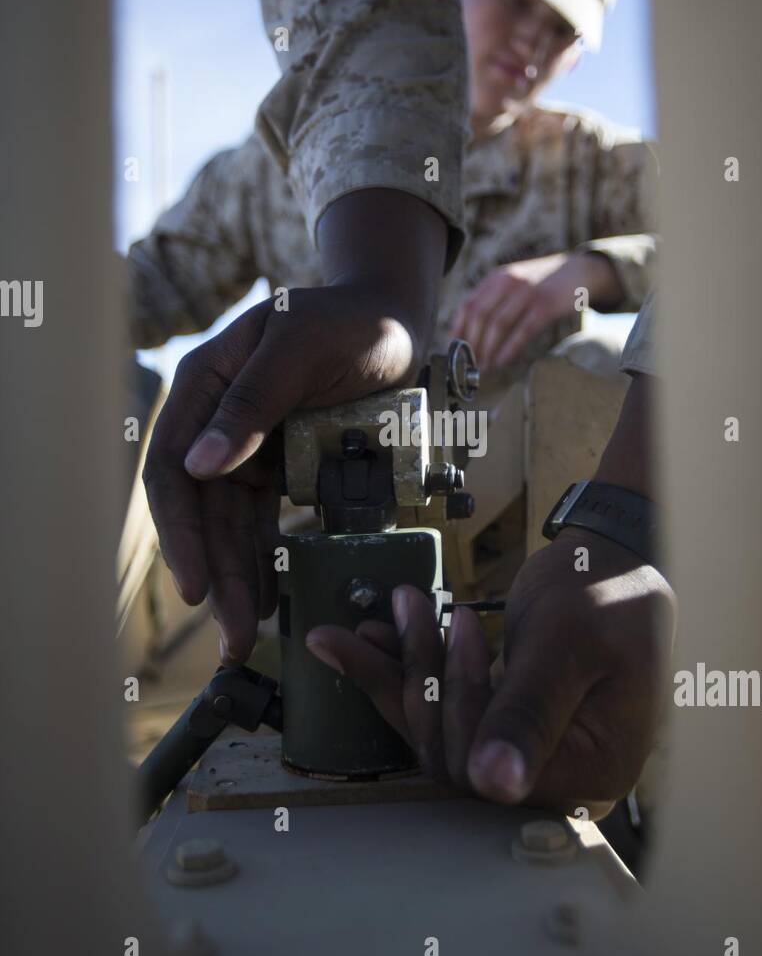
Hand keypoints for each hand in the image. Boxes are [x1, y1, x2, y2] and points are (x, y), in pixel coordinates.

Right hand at [143, 285, 417, 664]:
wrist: (397, 322)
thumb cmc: (353, 322)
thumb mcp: (304, 350)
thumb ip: (254, 403)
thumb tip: (202, 465)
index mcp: (205, 384)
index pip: (172, 468)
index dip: (179, 532)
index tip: (196, 585)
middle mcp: (215, 419)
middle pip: (200, 510)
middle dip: (213, 574)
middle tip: (230, 633)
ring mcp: (245, 446)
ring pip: (229, 526)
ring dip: (235, 579)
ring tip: (244, 634)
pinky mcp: (276, 466)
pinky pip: (261, 522)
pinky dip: (263, 561)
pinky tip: (267, 598)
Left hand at [305, 529, 674, 814]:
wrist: (623, 557)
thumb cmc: (610, 592)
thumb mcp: (567, 644)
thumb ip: (527, 712)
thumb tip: (494, 785)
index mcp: (590, 768)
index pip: (489, 771)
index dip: (456, 704)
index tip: (454, 628)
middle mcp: (560, 776)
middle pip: (455, 753)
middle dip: (421, 678)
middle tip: (406, 606)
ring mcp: (532, 754)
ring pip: (442, 733)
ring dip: (404, 673)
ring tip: (380, 618)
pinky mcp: (508, 727)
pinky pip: (450, 712)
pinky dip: (413, 673)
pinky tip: (380, 639)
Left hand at [451, 255, 575, 371]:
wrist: (579, 271)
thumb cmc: (543, 284)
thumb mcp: (515, 283)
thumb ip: (495, 300)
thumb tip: (473, 332)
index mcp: (497, 278)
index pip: (467, 304)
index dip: (457, 329)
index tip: (454, 349)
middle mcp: (508, 282)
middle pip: (479, 316)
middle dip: (472, 344)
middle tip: (470, 364)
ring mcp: (527, 293)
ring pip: (497, 325)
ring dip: (488, 350)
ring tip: (485, 367)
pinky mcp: (545, 306)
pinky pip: (522, 331)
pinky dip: (509, 349)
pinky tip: (503, 362)